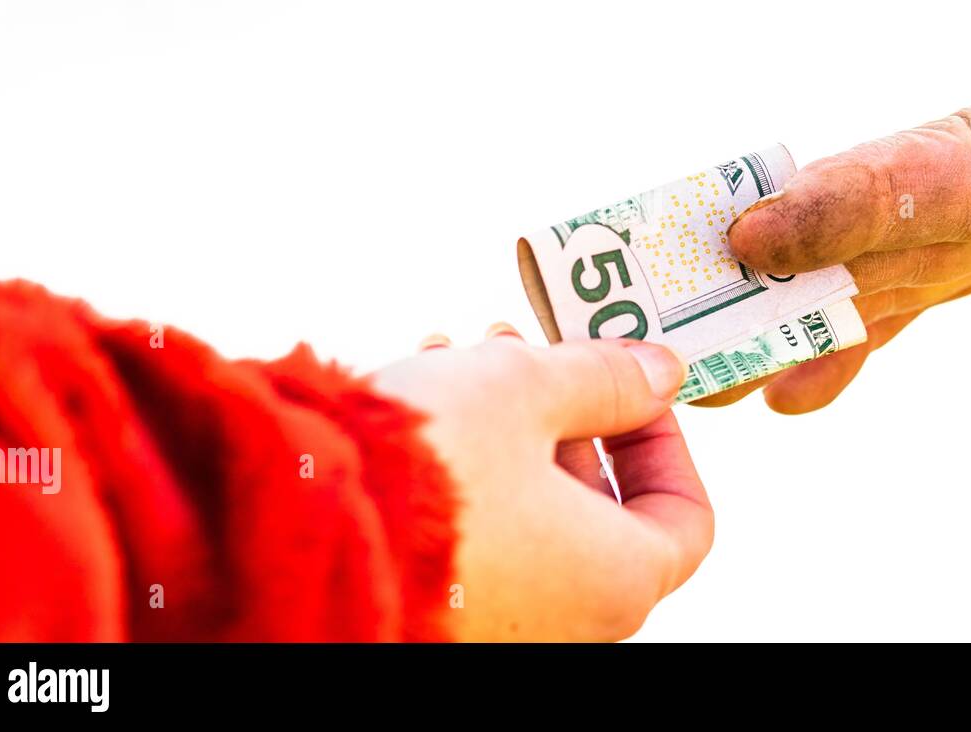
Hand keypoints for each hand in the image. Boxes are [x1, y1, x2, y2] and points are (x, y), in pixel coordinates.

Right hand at [372, 324, 712, 640]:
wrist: (286, 531)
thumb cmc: (421, 473)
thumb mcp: (524, 389)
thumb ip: (604, 378)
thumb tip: (658, 373)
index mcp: (614, 579)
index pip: (685, 518)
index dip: (666, 440)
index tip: (633, 386)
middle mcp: (563, 618)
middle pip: (597, 506)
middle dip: (568, 412)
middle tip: (542, 349)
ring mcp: (498, 621)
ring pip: (526, 508)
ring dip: (508, 425)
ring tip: (467, 351)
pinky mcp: (435, 608)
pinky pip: (472, 532)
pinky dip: (463, 464)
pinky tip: (424, 394)